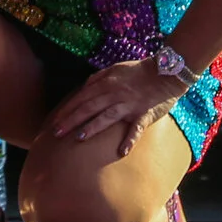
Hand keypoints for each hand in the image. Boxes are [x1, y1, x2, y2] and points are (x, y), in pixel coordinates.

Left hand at [46, 57, 194, 158]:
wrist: (166, 73)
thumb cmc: (139, 72)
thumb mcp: (115, 69)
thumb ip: (98, 78)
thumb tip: (83, 88)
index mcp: (107, 83)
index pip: (82, 97)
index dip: (68, 109)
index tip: (55, 121)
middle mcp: (115, 94)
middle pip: (89, 107)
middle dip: (72, 120)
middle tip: (57, 133)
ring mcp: (130, 105)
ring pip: (107, 116)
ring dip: (93, 127)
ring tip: (80, 137)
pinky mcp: (144, 114)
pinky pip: (136, 128)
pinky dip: (130, 139)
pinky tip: (122, 151)